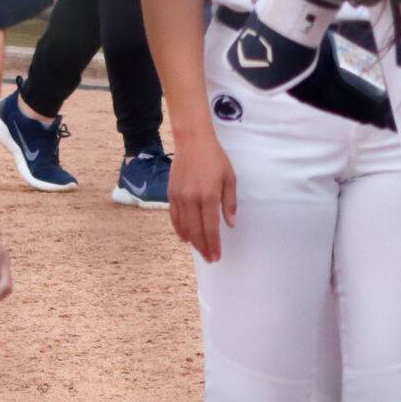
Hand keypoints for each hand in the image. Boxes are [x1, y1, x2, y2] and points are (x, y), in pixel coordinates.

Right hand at [169, 127, 237, 262]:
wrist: (192, 142)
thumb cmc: (215, 159)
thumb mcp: (229, 179)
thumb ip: (229, 203)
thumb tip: (230, 224)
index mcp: (208, 196)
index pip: (210, 227)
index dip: (214, 244)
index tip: (216, 256)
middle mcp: (191, 199)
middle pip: (196, 231)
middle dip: (203, 247)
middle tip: (210, 258)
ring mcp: (178, 197)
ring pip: (183, 226)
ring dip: (192, 241)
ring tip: (200, 251)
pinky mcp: (170, 194)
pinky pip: (174, 217)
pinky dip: (179, 229)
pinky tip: (185, 238)